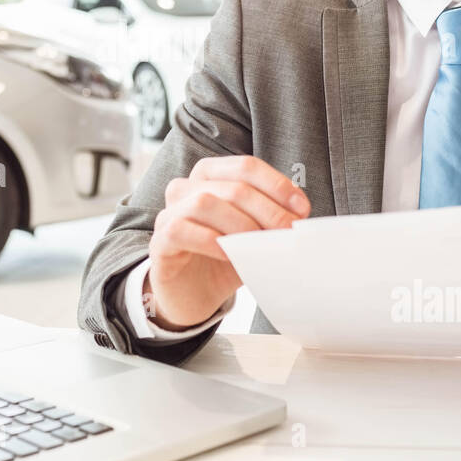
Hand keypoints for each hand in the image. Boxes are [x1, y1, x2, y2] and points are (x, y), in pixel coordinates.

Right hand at [145, 155, 309, 329]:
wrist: (193, 294)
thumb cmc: (223, 257)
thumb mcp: (252, 234)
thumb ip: (270, 218)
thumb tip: (299, 213)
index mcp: (210, 175)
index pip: (246, 166)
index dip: (277, 185)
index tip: (301, 209)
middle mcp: (186, 188)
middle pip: (233, 186)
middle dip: (268, 210)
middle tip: (287, 232)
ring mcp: (169, 212)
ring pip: (205, 203)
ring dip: (241, 224)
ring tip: (259, 244)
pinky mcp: (159, 241)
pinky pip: (181, 230)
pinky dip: (210, 241)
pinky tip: (229, 254)